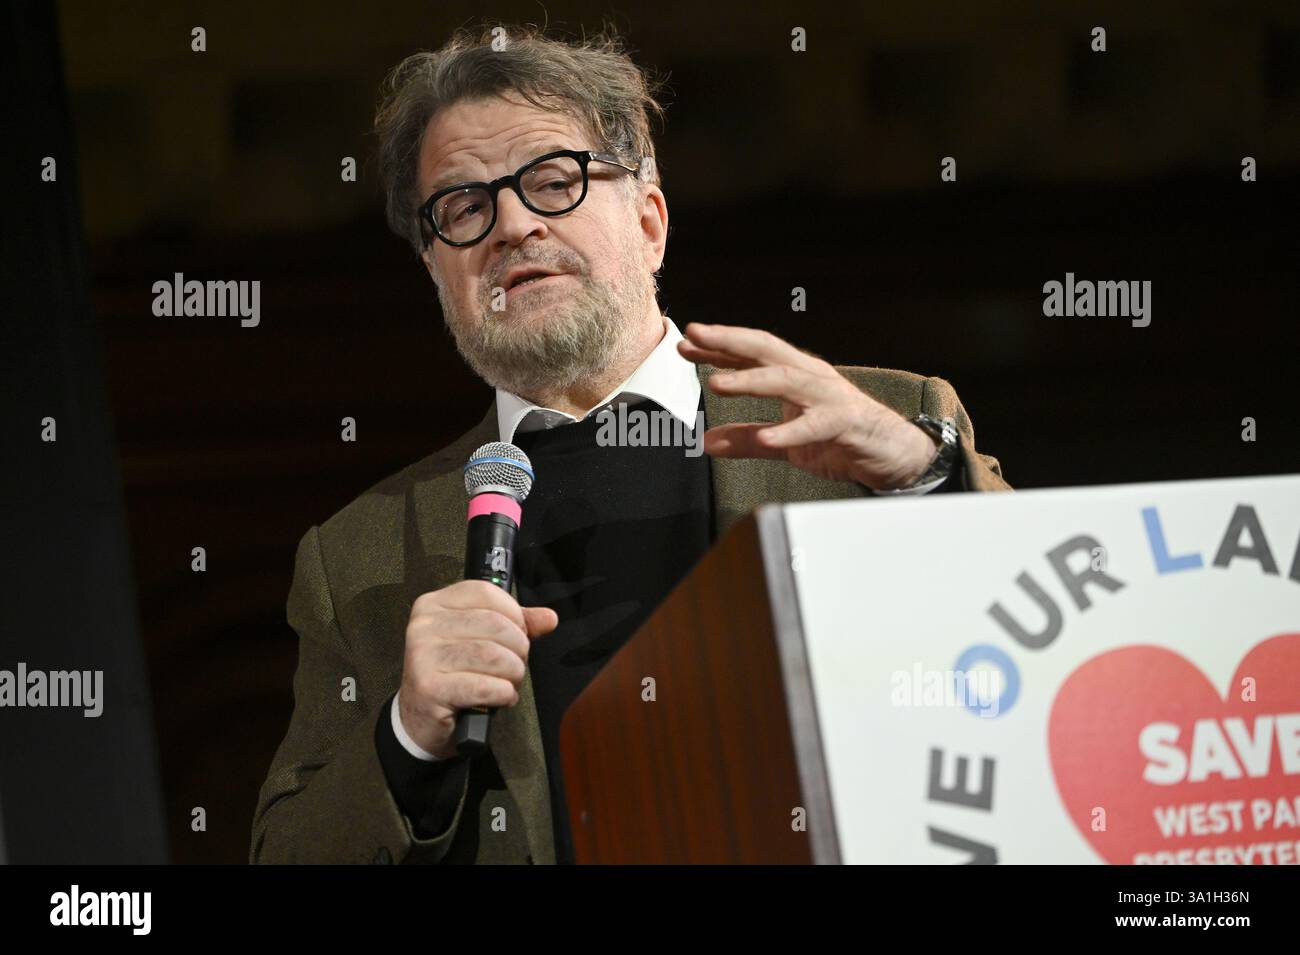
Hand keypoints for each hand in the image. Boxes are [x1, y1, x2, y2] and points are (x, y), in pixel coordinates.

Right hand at [399, 580, 557, 757]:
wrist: (420, 718)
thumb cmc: (452, 675)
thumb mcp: (479, 641)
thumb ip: (514, 625)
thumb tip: (548, 618)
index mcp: (434, 605)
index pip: (485, 592)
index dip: (514, 613)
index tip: (519, 632)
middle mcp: (424, 626)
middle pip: (494, 624)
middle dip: (518, 648)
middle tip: (515, 665)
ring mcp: (423, 657)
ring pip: (493, 655)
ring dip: (513, 673)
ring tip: (508, 682)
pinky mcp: (429, 688)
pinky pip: (484, 686)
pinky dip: (503, 694)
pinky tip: (501, 697)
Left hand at [677, 323, 939, 491]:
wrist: (891, 453)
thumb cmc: (839, 437)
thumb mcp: (784, 441)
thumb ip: (747, 439)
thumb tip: (708, 443)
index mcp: (794, 374)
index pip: (750, 353)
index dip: (718, 347)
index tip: (684, 344)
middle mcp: (809, 376)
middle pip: (765, 350)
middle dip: (728, 341)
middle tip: (694, 336)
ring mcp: (828, 396)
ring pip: (786, 380)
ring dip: (749, 380)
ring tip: (717, 383)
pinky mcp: (845, 423)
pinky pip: (814, 425)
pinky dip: (789, 431)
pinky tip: (766, 435)